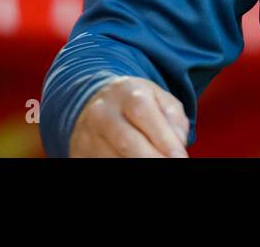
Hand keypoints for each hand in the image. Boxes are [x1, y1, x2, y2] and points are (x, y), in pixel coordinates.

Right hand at [68, 75, 189, 156]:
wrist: (95, 101)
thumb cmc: (136, 102)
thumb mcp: (159, 99)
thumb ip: (174, 119)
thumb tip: (178, 145)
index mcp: (126, 92)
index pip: (143, 114)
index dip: (163, 139)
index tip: (180, 157)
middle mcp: (103, 113)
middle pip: (127, 141)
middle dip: (152, 158)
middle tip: (171, 166)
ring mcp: (87, 134)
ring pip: (113, 158)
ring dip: (137, 165)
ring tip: (156, 162)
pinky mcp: (79, 153)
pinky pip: (102, 163)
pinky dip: (121, 166)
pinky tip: (134, 161)